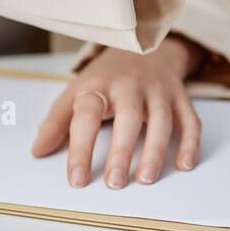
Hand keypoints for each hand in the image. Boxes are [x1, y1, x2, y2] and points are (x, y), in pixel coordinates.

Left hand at [30, 35, 203, 187]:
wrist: (144, 47)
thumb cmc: (106, 78)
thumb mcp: (75, 91)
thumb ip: (57, 121)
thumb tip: (38, 151)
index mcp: (99, 86)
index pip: (87, 116)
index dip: (81, 149)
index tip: (77, 180)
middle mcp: (130, 86)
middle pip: (128, 118)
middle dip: (121, 152)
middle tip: (114, 183)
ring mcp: (159, 91)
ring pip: (162, 120)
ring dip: (156, 150)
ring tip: (146, 179)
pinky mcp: (181, 97)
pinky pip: (190, 120)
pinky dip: (191, 143)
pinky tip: (185, 165)